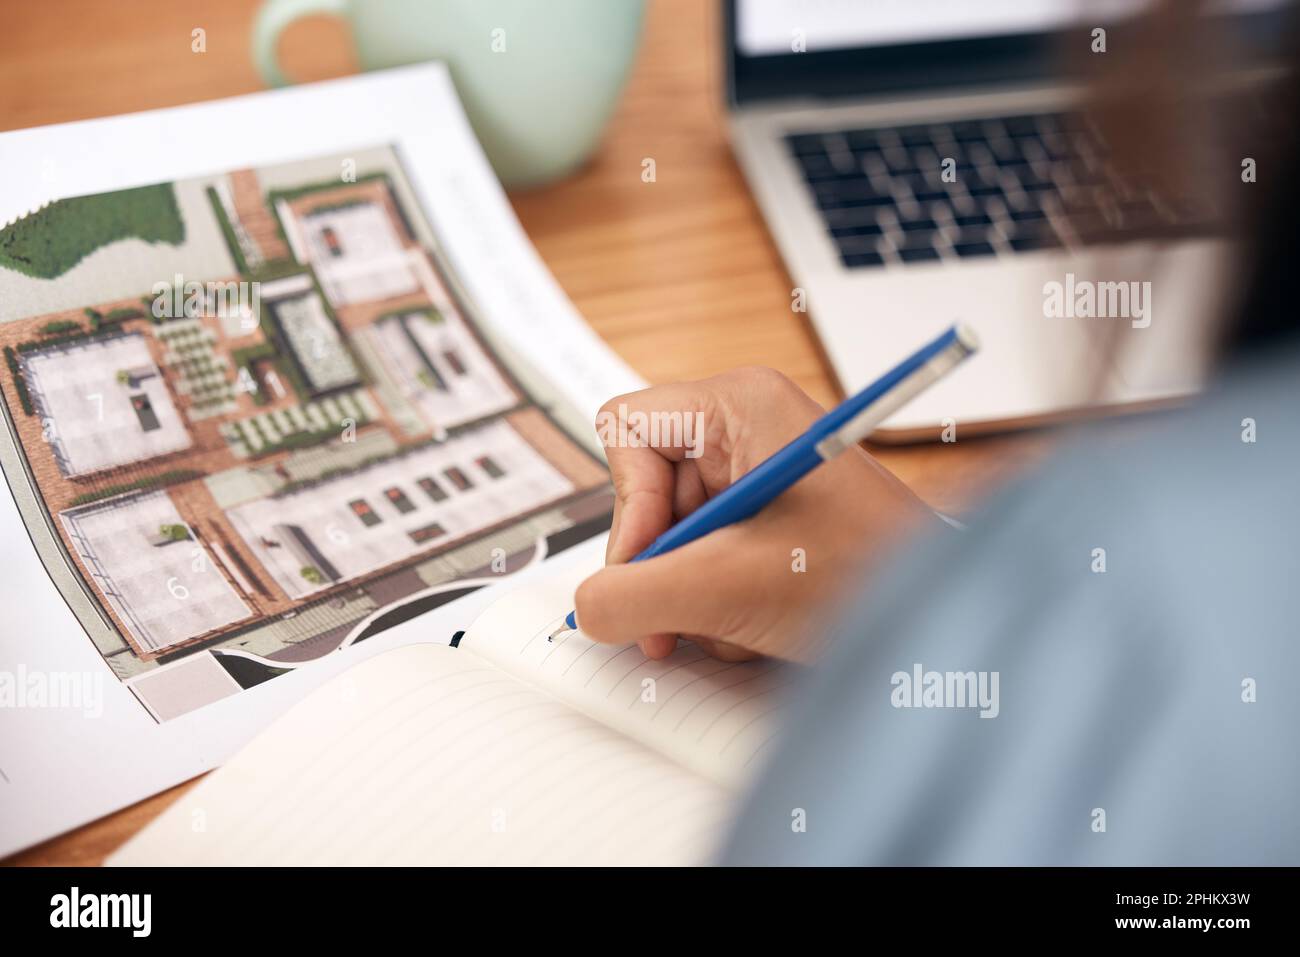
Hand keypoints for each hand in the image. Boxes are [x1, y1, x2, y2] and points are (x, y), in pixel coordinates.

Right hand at [573, 367, 940, 661]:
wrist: (941, 618)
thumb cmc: (864, 576)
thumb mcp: (727, 587)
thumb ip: (633, 595)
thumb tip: (586, 609)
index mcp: (740, 403)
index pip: (626, 428)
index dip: (628, 504)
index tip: (654, 562)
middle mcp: (745, 427)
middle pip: (646, 491)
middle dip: (660, 566)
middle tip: (674, 623)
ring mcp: (757, 473)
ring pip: (672, 534)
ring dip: (691, 593)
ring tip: (739, 621)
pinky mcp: (767, 516)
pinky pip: (704, 554)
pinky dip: (717, 599)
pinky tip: (757, 621)